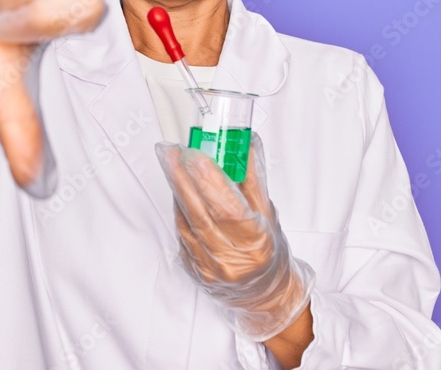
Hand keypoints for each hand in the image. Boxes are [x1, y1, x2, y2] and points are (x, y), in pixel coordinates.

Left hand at [154, 132, 315, 341]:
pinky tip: (178, 189)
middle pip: (200, 214)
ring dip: (177, 190)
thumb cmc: (269, 252)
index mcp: (256, 244)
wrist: (264, 294)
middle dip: (183, 179)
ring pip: (187, 223)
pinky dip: (179, 210)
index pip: (227, 210)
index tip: (195, 155)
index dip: (209, 181)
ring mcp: (210, 268)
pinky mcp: (194, 271)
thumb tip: (244, 145)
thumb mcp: (269, 216)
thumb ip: (253, 181)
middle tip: (173, 152)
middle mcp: (231, 259)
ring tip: (171, 163)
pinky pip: (182, 234)